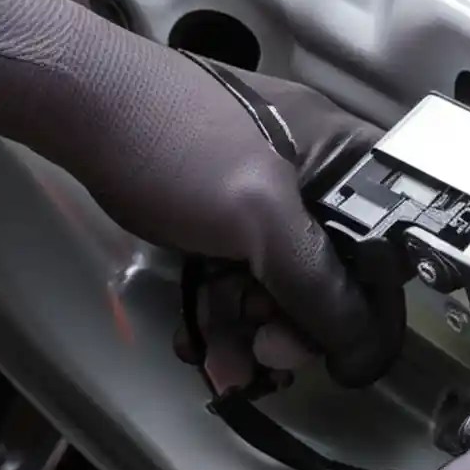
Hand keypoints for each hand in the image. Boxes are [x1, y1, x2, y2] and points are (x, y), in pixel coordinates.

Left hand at [0, 0, 398, 385]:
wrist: (78, 104)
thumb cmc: (178, 141)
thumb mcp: (259, 215)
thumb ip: (317, 285)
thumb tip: (361, 354)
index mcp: (350, 161)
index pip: (391, 245)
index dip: (373, 301)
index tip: (343, 343)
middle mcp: (319, 182)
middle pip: (335, 275)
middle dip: (301, 327)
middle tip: (269, 354)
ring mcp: (268, 200)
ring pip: (283, 286)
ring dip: (257, 337)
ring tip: (228, 366)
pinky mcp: (223, 219)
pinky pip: (241, 280)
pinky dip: (226, 317)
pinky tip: (203, 345)